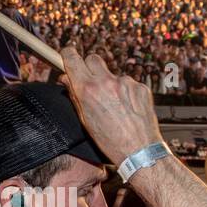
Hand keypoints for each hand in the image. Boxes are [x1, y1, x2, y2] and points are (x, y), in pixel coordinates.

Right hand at [59, 46, 162, 166]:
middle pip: (93, 58)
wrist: (139, 151)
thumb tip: (66, 79)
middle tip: (91, 82)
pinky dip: (126, 93)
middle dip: (89, 67)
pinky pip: (129, 84)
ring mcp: (126, 83)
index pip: (72, 57)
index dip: (68, 55)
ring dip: (110, 84)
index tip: (68, 56)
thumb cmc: (110, 141)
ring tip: (115, 106)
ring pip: (112, 74)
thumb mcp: (85, 120)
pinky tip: (128, 109)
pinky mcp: (140, 87)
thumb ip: (74, 95)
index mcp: (88, 90)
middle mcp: (106, 82)